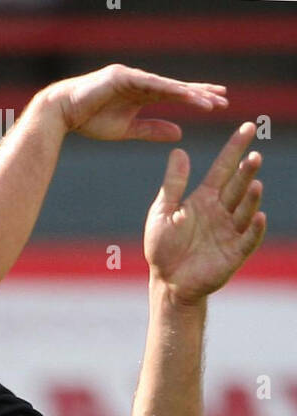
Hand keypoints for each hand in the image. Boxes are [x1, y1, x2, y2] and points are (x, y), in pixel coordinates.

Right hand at [43, 64, 227, 142]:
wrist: (61, 113)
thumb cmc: (89, 121)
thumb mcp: (126, 130)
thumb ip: (152, 130)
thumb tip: (180, 133)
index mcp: (142, 94)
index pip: (174, 94)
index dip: (194, 98)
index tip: (216, 103)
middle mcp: (141, 82)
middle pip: (177, 86)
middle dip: (200, 92)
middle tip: (224, 99)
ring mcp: (134, 76)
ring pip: (168, 85)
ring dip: (189, 93)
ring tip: (210, 101)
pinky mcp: (124, 76)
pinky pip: (151, 84)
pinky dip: (168, 89)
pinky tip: (185, 94)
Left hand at [145, 124, 265, 303]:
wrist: (167, 282)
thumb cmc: (163, 248)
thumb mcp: (162, 213)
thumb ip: (173, 185)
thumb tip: (178, 151)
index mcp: (205, 198)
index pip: (223, 168)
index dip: (235, 148)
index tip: (247, 127)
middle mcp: (222, 211)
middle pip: (237, 186)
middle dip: (246, 172)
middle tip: (253, 157)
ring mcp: (230, 231)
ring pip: (244, 210)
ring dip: (251, 198)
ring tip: (255, 184)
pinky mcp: (234, 253)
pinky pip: (248, 239)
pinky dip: (254, 229)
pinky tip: (258, 216)